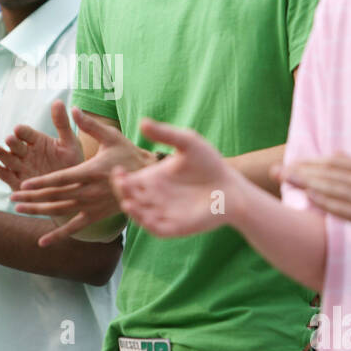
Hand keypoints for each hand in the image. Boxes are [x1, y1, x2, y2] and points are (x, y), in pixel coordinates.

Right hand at [0, 100, 81, 189]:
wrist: (74, 188)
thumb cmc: (72, 163)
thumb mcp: (70, 143)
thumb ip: (62, 124)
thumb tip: (57, 101)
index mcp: (37, 141)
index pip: (27, 133)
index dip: (22, 132)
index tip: (19, 130)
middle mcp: (26, 152)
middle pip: (15, 145)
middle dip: (12, 142)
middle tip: (9, 139)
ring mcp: (21, 167)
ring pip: (7, 158)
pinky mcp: (17, 182)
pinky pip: (3, 174)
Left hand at [10, 106, 152, 246]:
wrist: (148, 179)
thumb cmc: (128, 154)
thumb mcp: (111, 137)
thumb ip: (90, 125)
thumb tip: (73, 109)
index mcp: (91, 171)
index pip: (62, 179)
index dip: (42, 183)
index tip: (24, 184)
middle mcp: (90, 191)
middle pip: (56, 196)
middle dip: (33, 197)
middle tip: (12, 196)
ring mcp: (92, 206)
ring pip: (61, 211)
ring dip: (39, 211)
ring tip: (18, 208)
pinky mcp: (96, 215)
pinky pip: (74, 227)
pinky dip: (58, 235)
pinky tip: (42, 243)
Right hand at [110, 118, 240, 237]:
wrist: (232, 187)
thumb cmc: (209, 163)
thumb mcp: (187, 143)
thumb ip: (165, 133)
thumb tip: (142, 122)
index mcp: (152, 179)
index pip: (128, 181)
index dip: (120, 178)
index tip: (119, 170)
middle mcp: (154, 197)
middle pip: (130, 196)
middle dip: (123, 192)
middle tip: (122, 183)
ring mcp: (163, 213)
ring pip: (140, 214)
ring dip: (132, 210)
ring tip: (128, 202)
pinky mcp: (175, 226)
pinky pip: (156, 228)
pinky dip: (148, 223)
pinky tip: (144, 216)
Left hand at [284, 152, 350, 253]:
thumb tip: (336, 153)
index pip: (331, 162)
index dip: (307, 163)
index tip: (287, 165)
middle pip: (327, 172)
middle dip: (299, 171)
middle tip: (276, 171)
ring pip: (331, 187)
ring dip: (306, 183)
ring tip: (286, 180)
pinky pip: (342, 208)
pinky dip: (324, 201)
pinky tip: (309, 197)